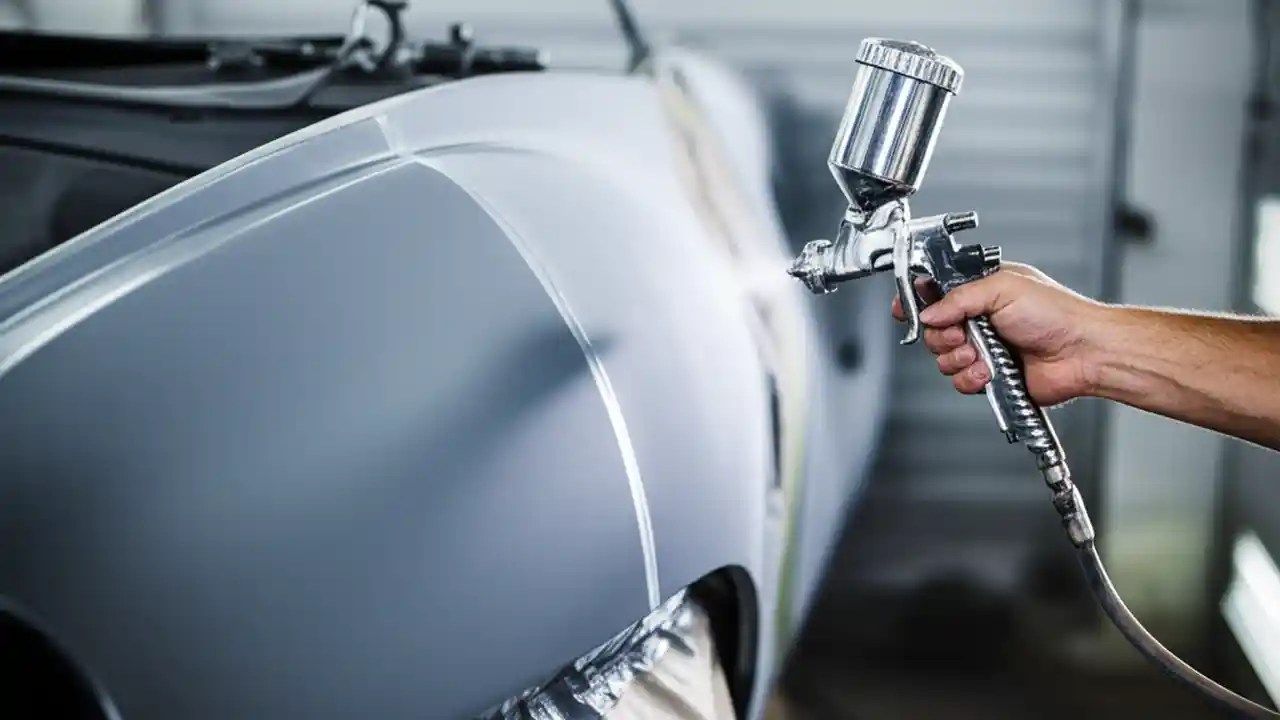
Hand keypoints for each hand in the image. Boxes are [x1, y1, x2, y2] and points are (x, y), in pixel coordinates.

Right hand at [891, 263, 1106, 405]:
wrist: (1083, 352)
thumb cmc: (1059, 314)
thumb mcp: (1003, 287)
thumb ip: (959, 297)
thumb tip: (930, 312)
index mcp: (982, 291)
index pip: (937, 293)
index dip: (917, 301)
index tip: (905, 308)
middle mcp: (980, 320)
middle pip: (934, 330)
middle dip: (943, 335)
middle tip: (963, 333)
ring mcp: (984, 349)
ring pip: (943, 358)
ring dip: (958, 358)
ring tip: (981, 354)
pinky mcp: (989, 375)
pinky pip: (960, 381)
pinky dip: (970, 378)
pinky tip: (988, 370)